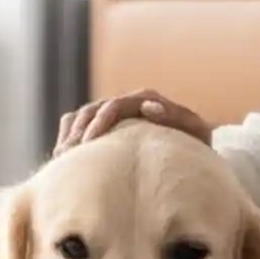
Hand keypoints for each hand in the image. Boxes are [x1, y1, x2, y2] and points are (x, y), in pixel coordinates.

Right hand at [54, 89, 211, 155]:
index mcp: (147, 100)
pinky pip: (76, 124)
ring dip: (70, 136)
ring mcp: (114, 113)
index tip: (88, 144)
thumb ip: (177, 117)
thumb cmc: (197, 146)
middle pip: (92, 110)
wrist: (194, 153)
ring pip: (81, 116)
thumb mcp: (196, 133)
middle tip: (68, 156)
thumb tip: (148, 106)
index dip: (100, 122)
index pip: (115, 105)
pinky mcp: (104, 126)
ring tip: (62, 158)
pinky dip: (67, 136)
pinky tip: (62, 158)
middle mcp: (127, 102)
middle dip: (79, 132)